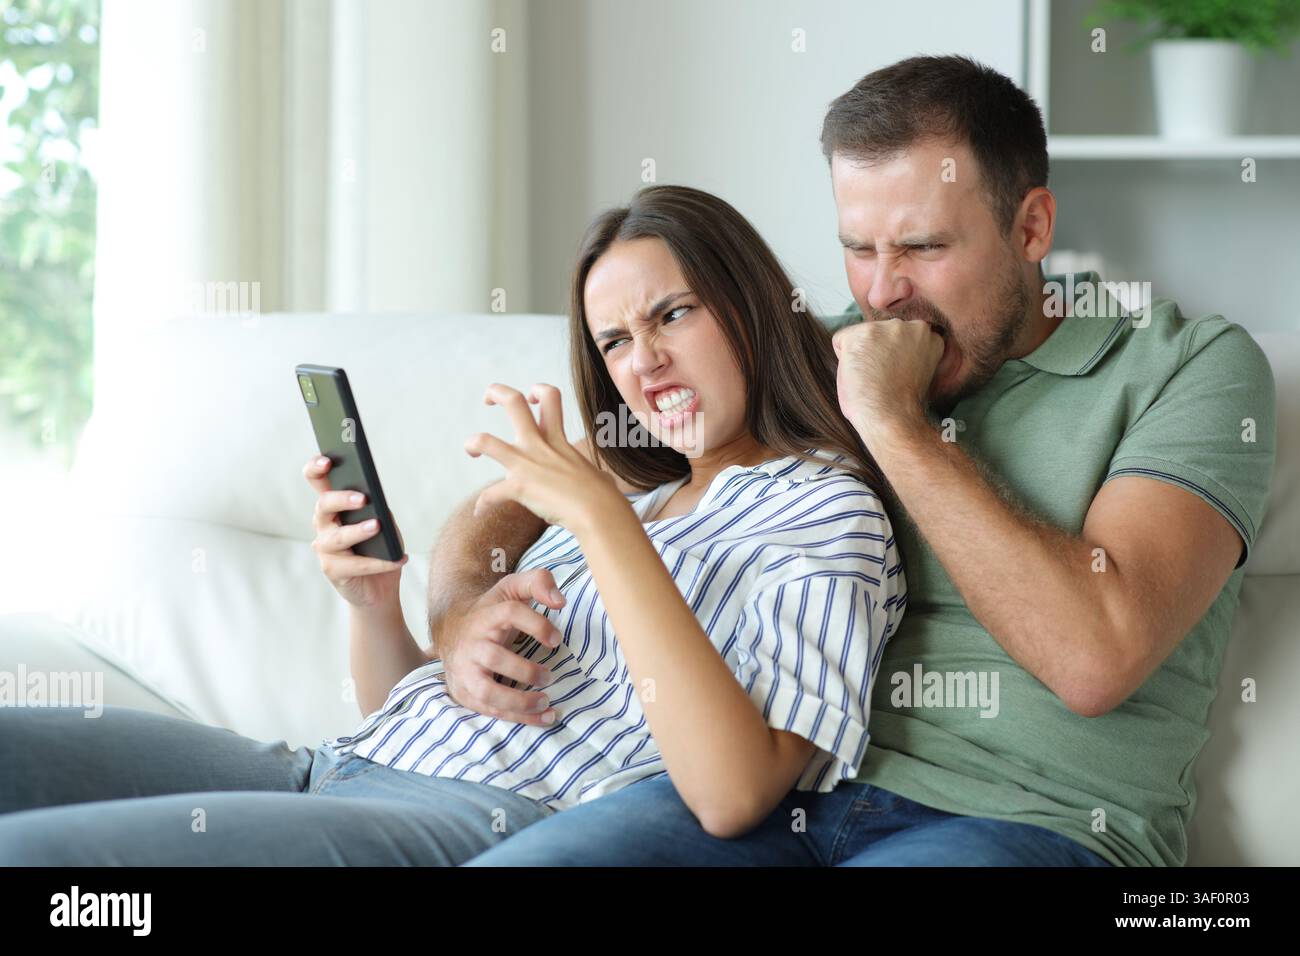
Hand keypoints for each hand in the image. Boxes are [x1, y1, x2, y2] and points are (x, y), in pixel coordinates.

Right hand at [304, 454, 407, 608]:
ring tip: (377, 526)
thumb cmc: (382, 548)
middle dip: (341, 498)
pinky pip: (356, 565)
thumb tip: (376, 502)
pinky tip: (400, 558)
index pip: (317, 481)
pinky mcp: (333, 571)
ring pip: (338, 536)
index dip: (316, 468)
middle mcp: (324, 524)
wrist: (380, 589)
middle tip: (362, 498)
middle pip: (323, 505)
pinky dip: (381, 562)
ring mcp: (325, 549)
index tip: (327, 460)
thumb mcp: (385, 524)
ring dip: (358, 531)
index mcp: (334, 506)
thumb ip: (379, 511)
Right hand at [438, 567, 568, 725]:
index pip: (510, 613)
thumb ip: (538, 582)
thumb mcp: (511, 589)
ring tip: (546, 703)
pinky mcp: (464, 692)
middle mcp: (472, 643)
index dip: (536, 625)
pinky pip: (489, 709)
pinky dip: (517, 718)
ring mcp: (465, 670)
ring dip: (518, 702)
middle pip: (495, 658)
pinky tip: (542, 718)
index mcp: (486, 616)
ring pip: (486, 691)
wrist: (451, 630)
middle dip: (525, 670)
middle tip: (549, 676)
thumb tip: (560, 601)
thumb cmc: (491, 611)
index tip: (557, 639)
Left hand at [463, 383, 624, 533]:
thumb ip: (589, 474)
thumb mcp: (597, 474)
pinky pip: (490, 495)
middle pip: (514, 402)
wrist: (599, 513)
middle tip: (488, 398)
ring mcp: (526, 465)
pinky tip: (480, 511)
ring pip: (486, 441)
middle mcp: (539, 446)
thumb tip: (600, 484)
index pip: (550, 397)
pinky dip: (483, 504)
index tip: (531, 399)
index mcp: (558, 440)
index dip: (538, 390)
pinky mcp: (518, 488)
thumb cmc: (604, 497)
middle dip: (497, 393)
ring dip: (474, 443)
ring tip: (471, 449)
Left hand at [832, 318, 942, 440]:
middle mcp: (909, 325)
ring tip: (872, 377)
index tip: (895, 375)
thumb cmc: (902, 404)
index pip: (898, 337)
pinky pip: (840, 341)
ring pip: (861, 336)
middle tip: (883, 378)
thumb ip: (910, 351)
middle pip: (879, 332)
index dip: (892, 358)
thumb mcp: (919, 369)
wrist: (891, 416)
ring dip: (861, 354)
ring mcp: (886, 327)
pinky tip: (858, 374)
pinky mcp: (862, 333)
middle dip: (877, 351)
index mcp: (928, 335)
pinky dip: (843, 359)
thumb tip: (893, 346)